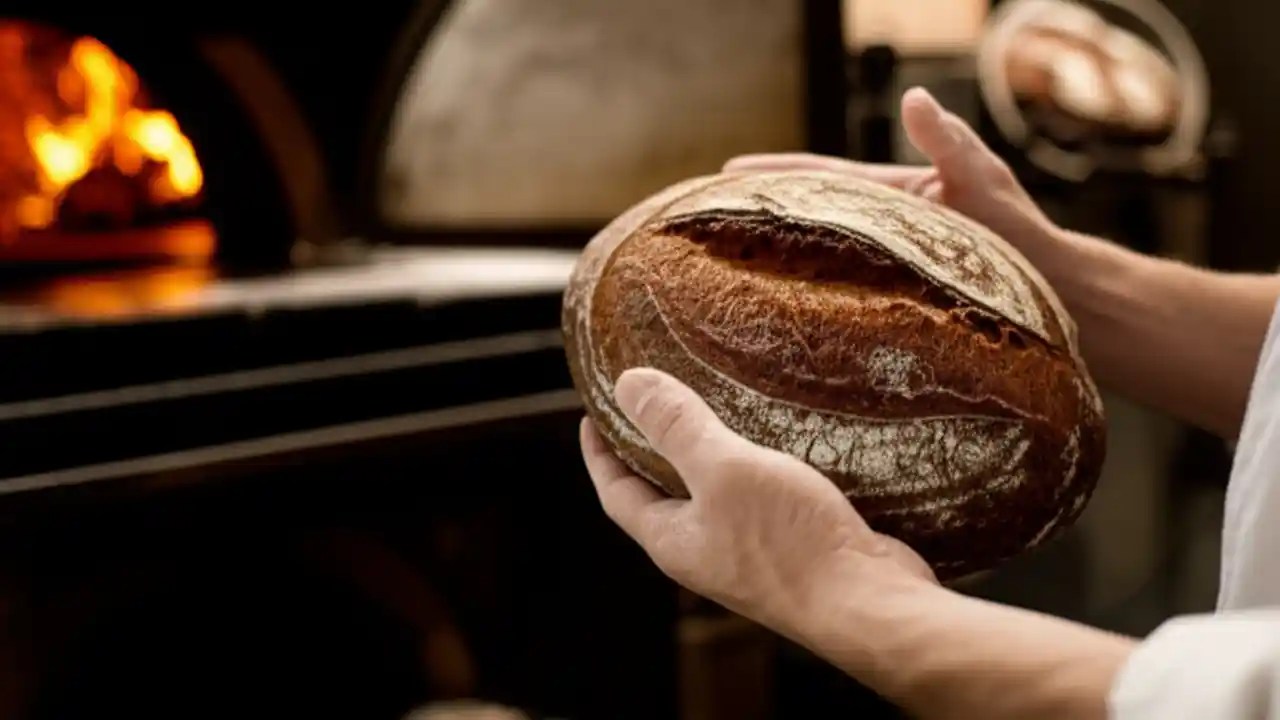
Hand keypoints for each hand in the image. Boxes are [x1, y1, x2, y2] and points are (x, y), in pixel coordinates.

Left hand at [579, 367, 934, 640]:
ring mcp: (747, 556)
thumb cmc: (791, 544)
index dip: (599, 453)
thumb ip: (678, 427)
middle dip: (649, 452)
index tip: (592, 414)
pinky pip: (755, 502)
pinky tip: (773, 445)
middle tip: (651, 405)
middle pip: (659, 497)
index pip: (616, 492)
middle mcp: (703, 552)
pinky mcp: (790, 550)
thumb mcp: (726, 470)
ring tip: (712, 412)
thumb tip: (627, 384)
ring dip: (705, 458)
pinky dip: (751, 469)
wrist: (870, 605)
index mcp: (672, 539)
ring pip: (711, 499)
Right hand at [724, 87, 1068, 274]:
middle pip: (811, 212)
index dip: (777, 172)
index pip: (823, 176)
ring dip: (777, 255)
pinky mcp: (890, 299)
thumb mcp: (982, 178)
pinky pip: (838, 294)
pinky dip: (806, 296)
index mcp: (893, 193)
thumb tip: (913, 97)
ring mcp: (884, 263)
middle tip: (706, 214)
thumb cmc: (1019, 236)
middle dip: (762, 210)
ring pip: (818, 255)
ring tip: (725, 262)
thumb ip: (947, 142)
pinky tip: (777, 309)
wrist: (1050, 293)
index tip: (728, 171)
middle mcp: (882, 226)